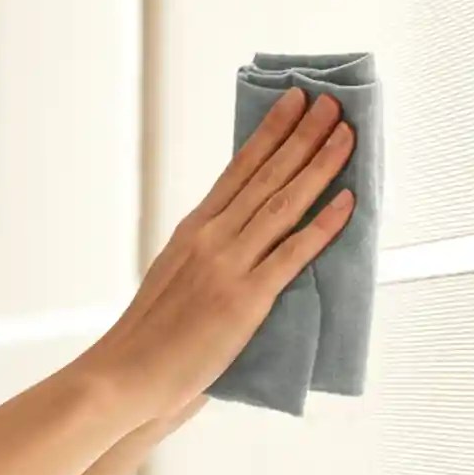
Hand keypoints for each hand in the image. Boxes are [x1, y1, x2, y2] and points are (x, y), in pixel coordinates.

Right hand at [80, 88, 354, 420]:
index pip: (239, 167)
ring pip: (284, 203)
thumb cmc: (151, 335)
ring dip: (319, 165)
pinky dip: (323, 225)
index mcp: (194, 228)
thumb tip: (241, 234)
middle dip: (303, 135)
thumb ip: (208, 251)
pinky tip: (347, 201)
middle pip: (267, 175)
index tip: (293, 102)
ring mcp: (229, 265)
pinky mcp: (246, 299)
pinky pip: (293, 253)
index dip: (271, 131)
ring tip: (345, 135)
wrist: (126, 373)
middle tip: (330, 103)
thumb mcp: (175, 274)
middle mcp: (212, 237)